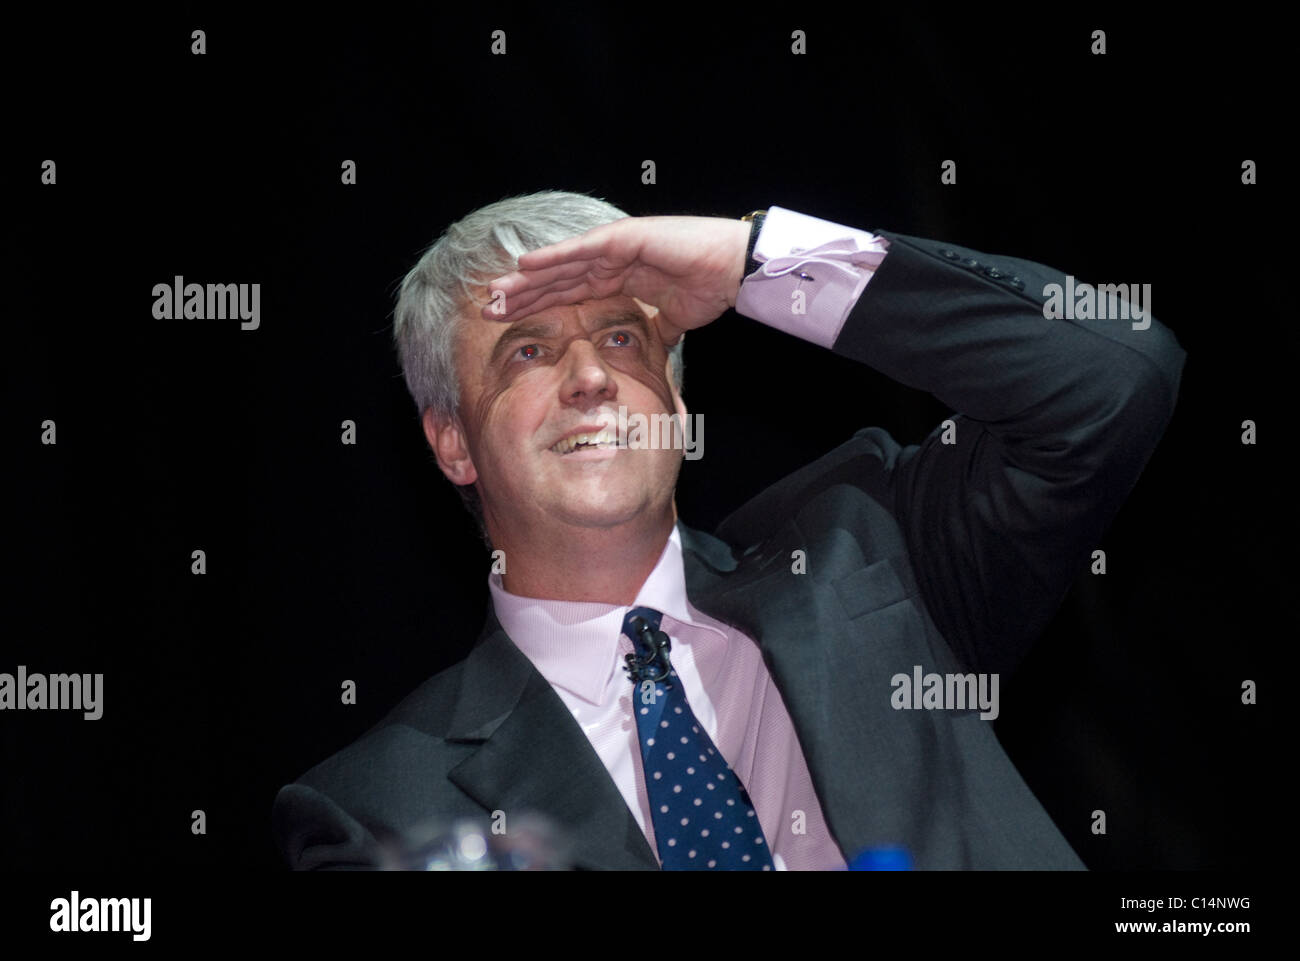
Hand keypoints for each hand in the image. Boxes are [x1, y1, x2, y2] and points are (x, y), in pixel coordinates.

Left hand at [480, 215, 751, 345]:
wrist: (733, 270)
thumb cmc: (709, 288)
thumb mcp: (672, 321)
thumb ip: (655, 331)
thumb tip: (648, 351)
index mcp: (620, 278)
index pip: (569, 295)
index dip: (540, 307)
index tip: (512, 322)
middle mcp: (611, 260)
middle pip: (557, 281)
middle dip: (523, 296)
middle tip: (489, 309)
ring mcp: (616, 247)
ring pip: (562, 265)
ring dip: (527, 279)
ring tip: (497, 291)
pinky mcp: (624, 238)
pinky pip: (582, 250)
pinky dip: (553, 257)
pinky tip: (525, 264)